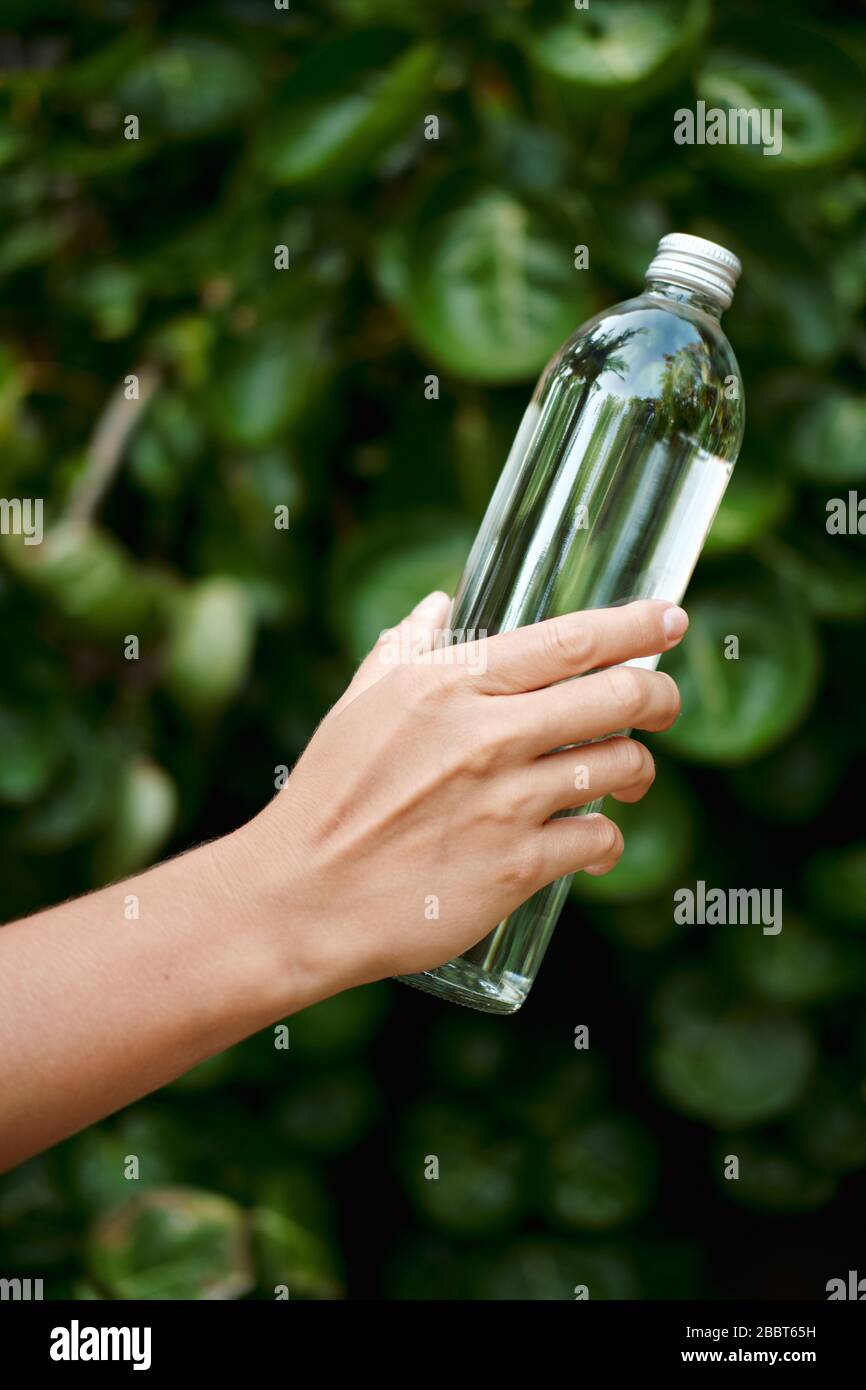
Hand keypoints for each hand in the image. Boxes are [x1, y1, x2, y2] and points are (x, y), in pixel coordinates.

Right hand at [246, 595, 685, 988]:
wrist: (300, 898)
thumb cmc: (327, 796)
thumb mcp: (359, 704)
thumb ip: (405, 648)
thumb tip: (440, 603)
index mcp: (451, 687)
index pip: (569, 640)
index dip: (635, 626)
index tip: (670, 618)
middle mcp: (488, 737)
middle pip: (618, 698)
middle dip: (659, 696)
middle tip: (661, 704)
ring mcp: (507, 804)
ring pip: (620, 766)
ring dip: (637, 769)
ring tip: (626, 777)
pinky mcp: (517, 868)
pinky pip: (598, 839)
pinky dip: (608, 840)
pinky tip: (594, 842)